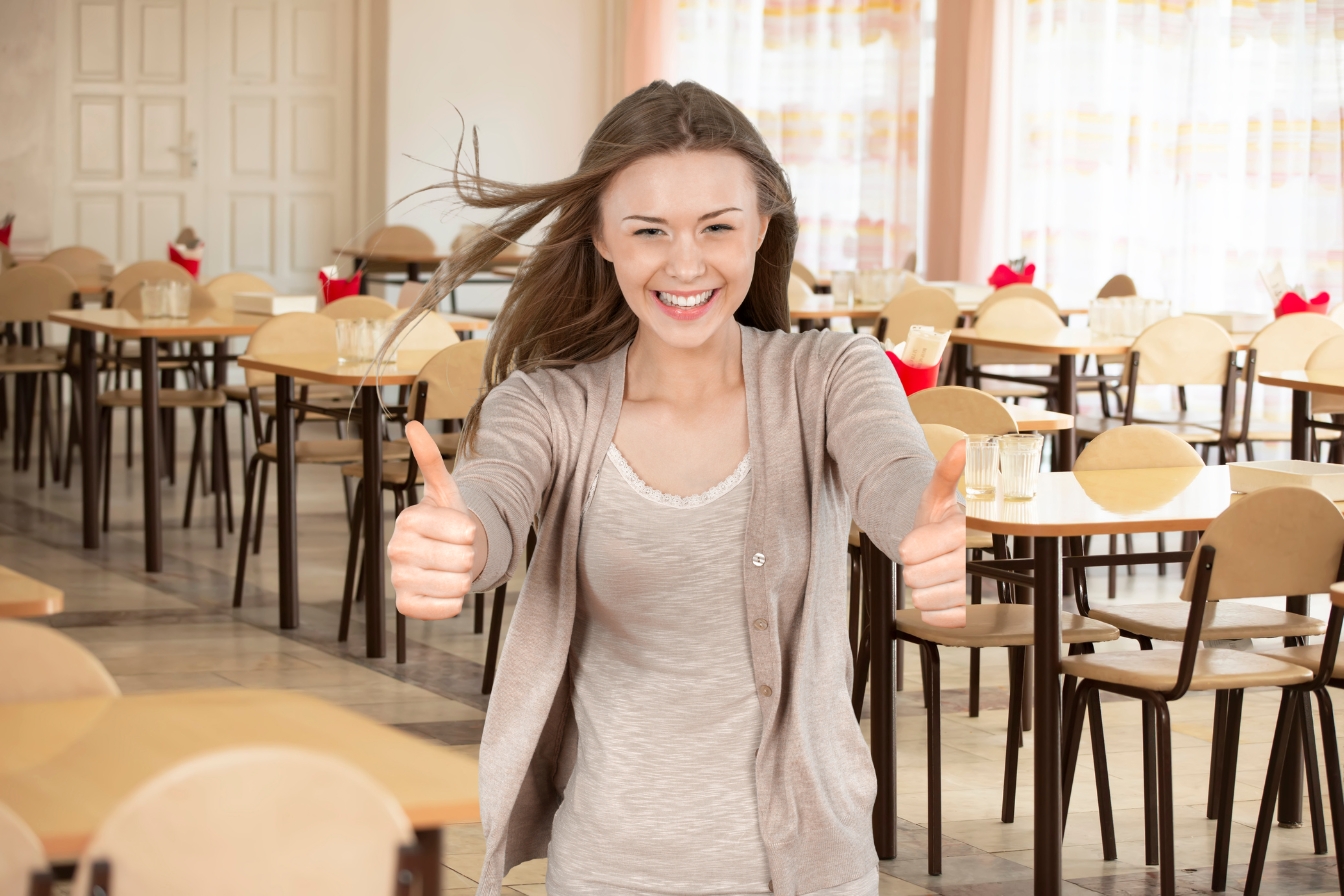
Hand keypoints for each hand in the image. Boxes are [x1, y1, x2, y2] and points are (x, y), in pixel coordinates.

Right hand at [388, 422, 481, 619]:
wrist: (442, 555)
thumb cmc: (447, 521)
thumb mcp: (445, 489)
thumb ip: (430, 459)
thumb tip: (412, 424)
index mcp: (407, 519)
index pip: (463, 531)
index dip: (471, 531)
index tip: (460, 529)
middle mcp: (396, 550)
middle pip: (463, 560)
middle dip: (469, 555)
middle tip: (457, 550)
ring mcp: (398, 580)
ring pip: (459, 585)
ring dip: (464, 578)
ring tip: (451, 568)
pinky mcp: (405, 606)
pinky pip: (447, 608)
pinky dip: (455, 601)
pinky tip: (444, 588)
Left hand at [898, 440, 967, 627]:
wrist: (944, 548)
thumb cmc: (937, 517)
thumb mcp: (936, 492)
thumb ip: (947, 471)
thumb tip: (964, 444)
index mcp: (965, 531)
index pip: (921, 549)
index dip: (910, 549)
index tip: (908, 546)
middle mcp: (971, 560)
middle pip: (917, 577)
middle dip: (911, 568)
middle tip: (918, 559)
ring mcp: (971, 588)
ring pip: (926, 599)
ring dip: (919, 589)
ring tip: (927, 574)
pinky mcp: (967, 612)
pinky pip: (939, 618)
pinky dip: (931, 610)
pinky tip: (935, 593)